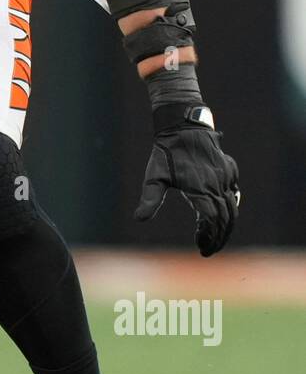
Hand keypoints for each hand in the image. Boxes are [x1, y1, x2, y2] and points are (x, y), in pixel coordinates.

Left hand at [135, 124, 239, 256]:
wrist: (183, 125)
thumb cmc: (166, 152)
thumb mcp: (154, 176)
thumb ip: (149, 198)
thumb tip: (138, 219)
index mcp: (200, 188)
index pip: (212, 220)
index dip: (209, 236)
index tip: (201, 247)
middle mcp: (217, 183)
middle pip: (226, 218)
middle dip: (219, 237)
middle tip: (208, 249)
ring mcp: (225, 176)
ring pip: (233, 207)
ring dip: (226, 225)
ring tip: (215, 237)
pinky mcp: (229, 169)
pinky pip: (234, 192)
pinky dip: (230, 206)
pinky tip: (221, 214)